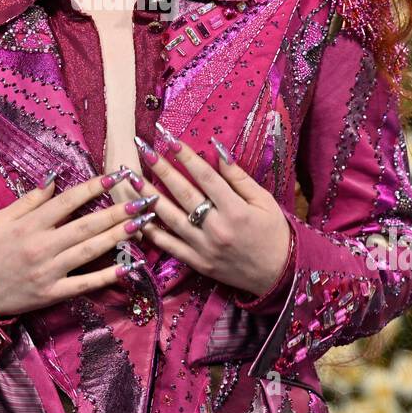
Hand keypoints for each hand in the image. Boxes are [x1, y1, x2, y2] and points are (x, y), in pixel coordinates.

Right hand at [0, 167, 148, 317]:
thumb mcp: (3, 218)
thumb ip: (31, 200)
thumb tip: (56, 179)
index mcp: (30, 225)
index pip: (68, 201)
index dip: (94, 187)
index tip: (116, 175)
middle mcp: (42, 246)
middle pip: (86, 225)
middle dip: (118, 211)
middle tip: (144, 200)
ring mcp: (49, 271)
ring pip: (90, 251)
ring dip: (118, 237)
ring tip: (141, 224)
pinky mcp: (52, 293)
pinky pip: (85, 284)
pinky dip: (107, 276)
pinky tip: (129, 266)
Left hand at [133, 131, 291, 300]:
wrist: (279, 274)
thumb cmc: (274, 232)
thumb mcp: (264, 201)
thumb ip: (239, 177)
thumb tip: (217, 151)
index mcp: (235, 210)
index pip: (205, 176)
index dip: (186, 156)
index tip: (168, 138)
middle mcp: (216, 228)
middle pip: (183, 193)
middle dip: (161, 169)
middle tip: (143, 150)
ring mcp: (204, 247)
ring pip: (170, 218)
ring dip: (148, 196)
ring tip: (132, 178)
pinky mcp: (197, 263)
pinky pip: (169, 246)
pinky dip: (152, 231)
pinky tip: (138, 215)